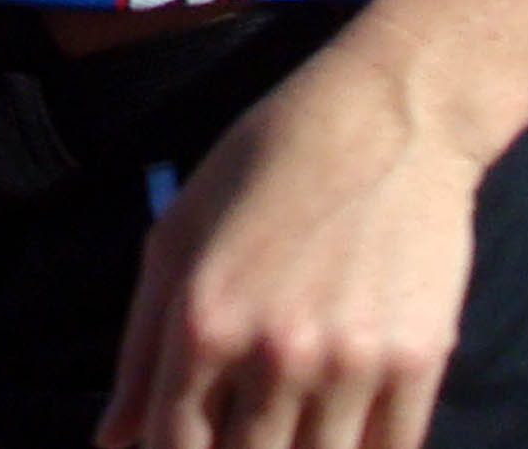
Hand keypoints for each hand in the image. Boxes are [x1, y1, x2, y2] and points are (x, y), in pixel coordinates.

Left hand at [99, 41, 482, 448]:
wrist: (390, 112)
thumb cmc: (270, 158)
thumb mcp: (181, 228)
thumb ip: (140, 344)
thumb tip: (112, 441)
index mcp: (203, 319)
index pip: (175, 447)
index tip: (197, 441)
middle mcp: (273, 352)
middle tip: (247, 425)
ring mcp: (349, 364)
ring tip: (294, 423)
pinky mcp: (416, 364)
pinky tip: (347, 427)